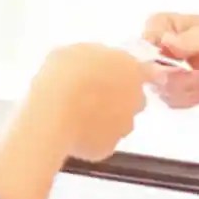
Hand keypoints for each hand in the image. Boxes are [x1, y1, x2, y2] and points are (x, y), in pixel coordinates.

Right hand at [24, 43, 152, 161]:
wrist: (55, 109)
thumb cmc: (65, 73)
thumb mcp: (77, 51)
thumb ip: (95, 58)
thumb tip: (93, 64)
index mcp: (131, 68)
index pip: (144, 71)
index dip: (128, 75)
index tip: (114, 78)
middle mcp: (135, 98)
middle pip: (134, 100)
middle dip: (118, 99)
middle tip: (92, 97)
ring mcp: (125, 125)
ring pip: (119, 124)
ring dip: (105, 121)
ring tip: (77, 117)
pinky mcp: (109, 147)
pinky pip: (101, 143)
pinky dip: (90, 140)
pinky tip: (71, 132)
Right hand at [142, 13, 198, 108]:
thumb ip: (188, 40)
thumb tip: (165, 41)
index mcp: (159, 26)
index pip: (142, 43)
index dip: (155, 58)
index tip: (179, 64)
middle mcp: (153, 48)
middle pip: (150, 71)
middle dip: (180, 78)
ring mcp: (159, 71)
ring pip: (162, 89)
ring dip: (191, 89)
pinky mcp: (169, 90)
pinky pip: (172, 101)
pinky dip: (194, 98)